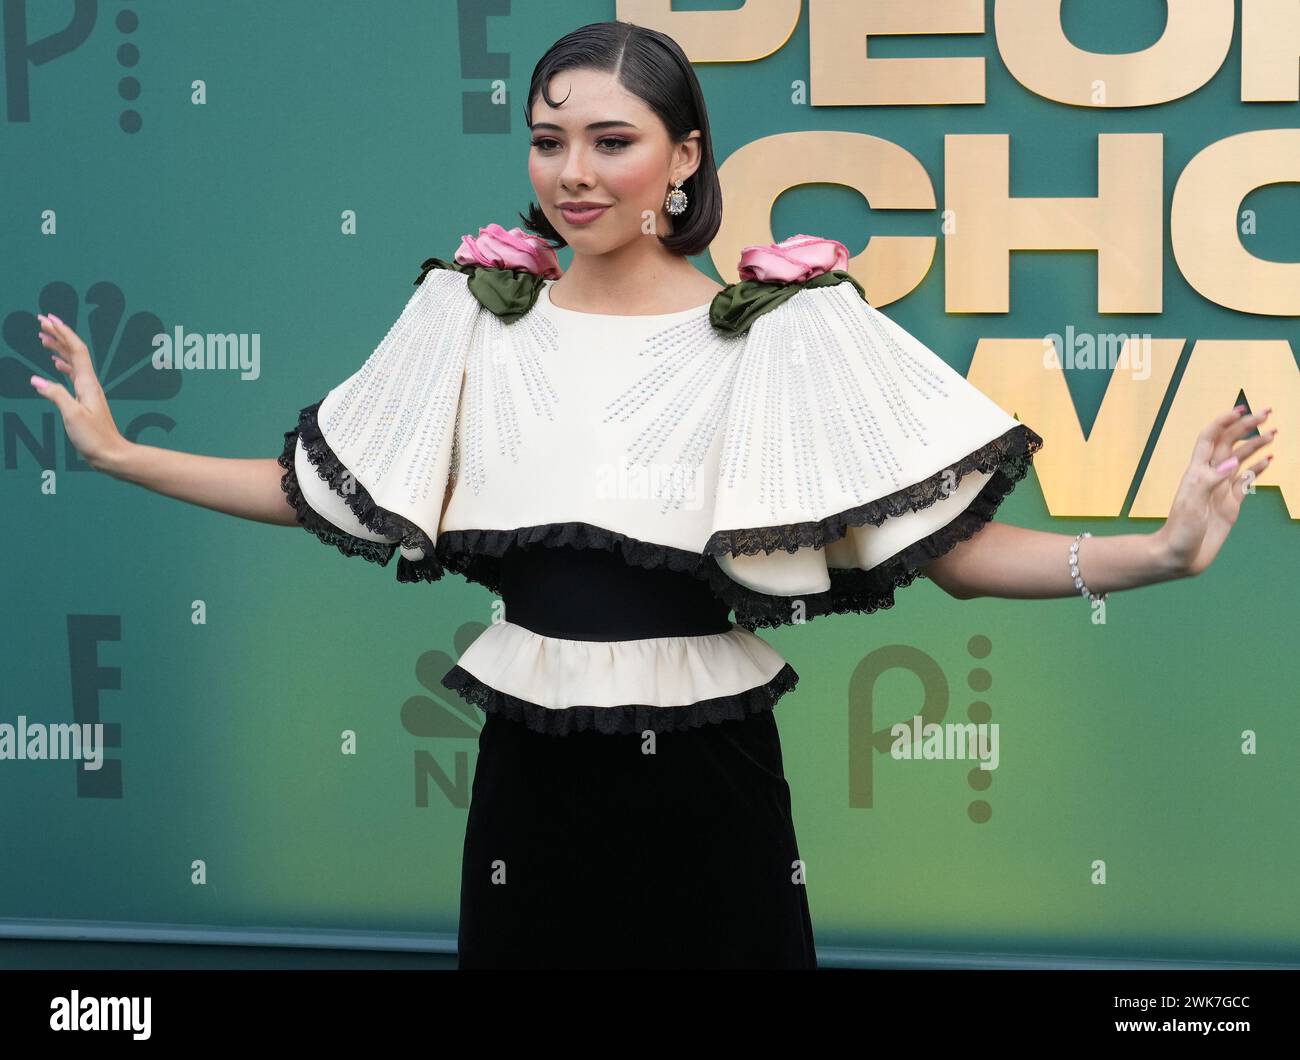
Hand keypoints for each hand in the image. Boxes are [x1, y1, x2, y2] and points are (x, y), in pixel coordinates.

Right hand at [29, 313, 128, 472]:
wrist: (111, 454)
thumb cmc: (94, 438)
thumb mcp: (72, 415)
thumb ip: (55, 395)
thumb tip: (36, 379)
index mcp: (87, 384)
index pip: (76, 350)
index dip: (63, 332)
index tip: (48, 318)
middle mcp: (89, 384)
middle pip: (74, 352)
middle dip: (58, 334)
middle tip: (41, 320)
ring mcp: (88, 391)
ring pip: (72, 362)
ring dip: (58, 347)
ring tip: (43, 337)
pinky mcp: (85, 400)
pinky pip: (73, 375)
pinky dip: (63, 364)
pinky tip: (55, 363)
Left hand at [1155, 406, 1274, 576]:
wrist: (1179, 556)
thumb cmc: (1180, 531)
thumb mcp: (1192, 505)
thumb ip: (1210, 482)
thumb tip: (1232, 463)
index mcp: (1198, 472)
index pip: (1211, 438)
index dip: (1224, 422)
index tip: (1241, 409)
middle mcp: (1211, 476)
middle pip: (1230, 444)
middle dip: (1247, 426)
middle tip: (1267, 412)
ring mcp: (1222, 489)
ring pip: (1241, 459)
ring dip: (1256, 445)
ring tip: (1274, 432)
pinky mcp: (1231, 504)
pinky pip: (1246, 481)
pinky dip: (1258, 469)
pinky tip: (1268, 460)